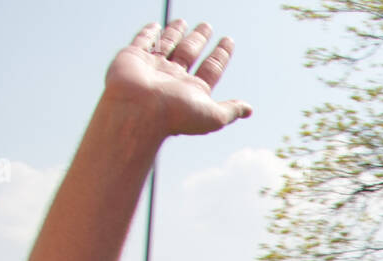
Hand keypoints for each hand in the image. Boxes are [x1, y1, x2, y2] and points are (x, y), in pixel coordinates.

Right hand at [104, 20, 251, 137]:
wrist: (139, 111)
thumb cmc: (176, 115)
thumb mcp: (213, 116)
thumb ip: (230, 110)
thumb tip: (248, 110)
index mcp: (192, 90)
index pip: (211, 68)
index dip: (221, 54)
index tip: (229, 40)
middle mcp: (174, 78)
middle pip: (190, 52)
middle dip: (199, 39)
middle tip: (207, 25)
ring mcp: (153, 67)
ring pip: (168, 45)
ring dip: (176, 33)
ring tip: (184, 22)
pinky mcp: (133, 57)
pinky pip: (143, 41)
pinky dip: (149, 33)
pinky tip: (156, 26)